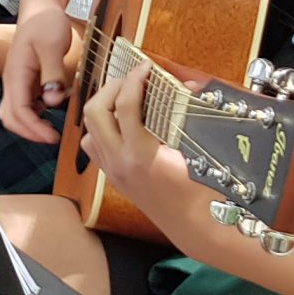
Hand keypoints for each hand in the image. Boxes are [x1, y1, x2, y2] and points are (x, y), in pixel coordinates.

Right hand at [0, 8, 76, 143]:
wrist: (40, 9)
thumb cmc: (45, 23)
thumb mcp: (52, 44)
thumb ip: (52, 73)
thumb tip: (52, 101)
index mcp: (16, 74)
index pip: (18, 111)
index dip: (33, 128)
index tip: (53, 137)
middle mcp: (12, 81)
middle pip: (10, 117)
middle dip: (29, 132)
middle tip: (53, 138)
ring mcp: (17, 82)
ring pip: (14, 113)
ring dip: (29, 126)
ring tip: (51, 130)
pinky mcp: (25, 81)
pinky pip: (24, 105)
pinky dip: (34, 115)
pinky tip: (51, 112)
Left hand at [76, 66, 194, 214]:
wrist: (198, 228)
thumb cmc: (205, 192)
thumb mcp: (199, 151)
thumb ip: (187, 117)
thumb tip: (186, 87)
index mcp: (140, 155)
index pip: (125, 106)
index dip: (134, 79)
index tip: (145, 67)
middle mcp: (119, 163)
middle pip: (94, 112)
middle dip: (109, 89)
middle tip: (131, 80)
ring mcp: (114, 172)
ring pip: (88, 131)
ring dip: (102, 109)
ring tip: (125, 98)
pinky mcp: (115, 178)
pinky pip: (95, 148)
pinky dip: (102, 131)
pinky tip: (122, 126)